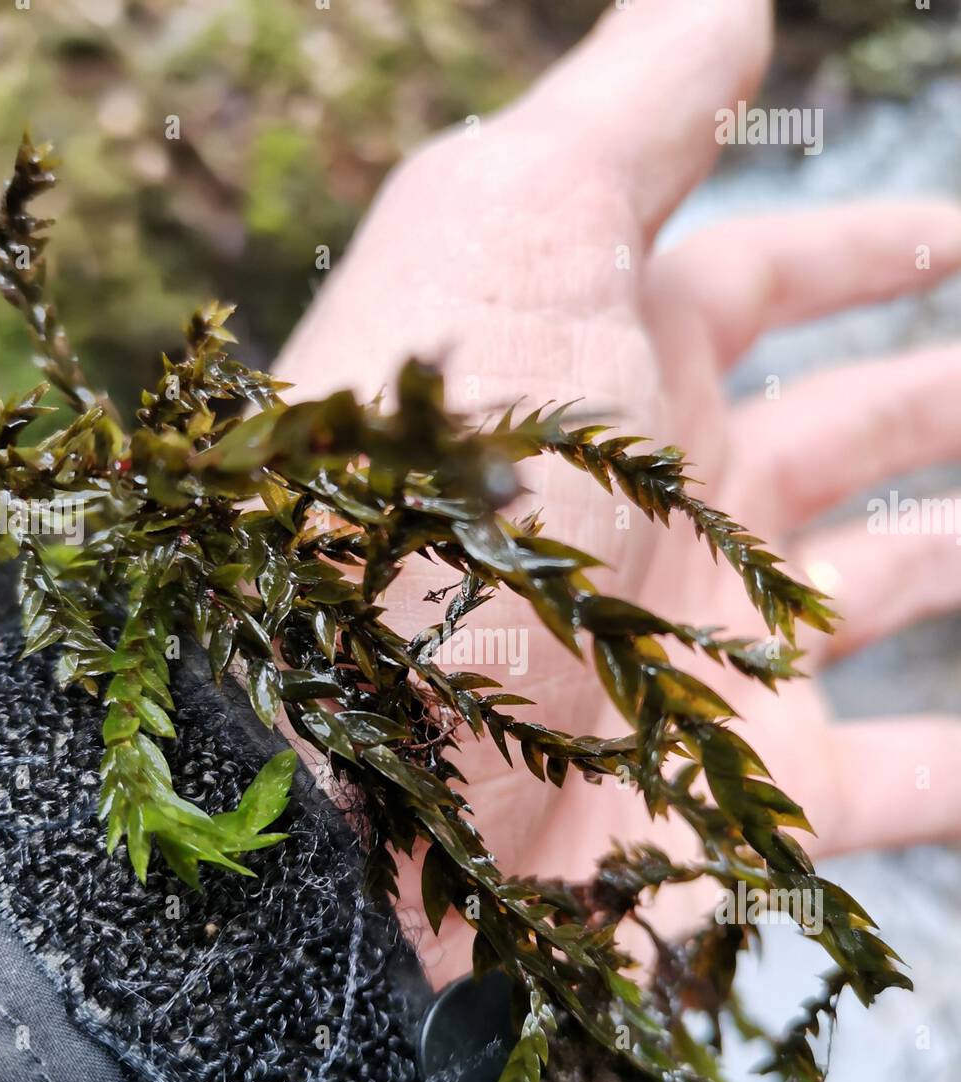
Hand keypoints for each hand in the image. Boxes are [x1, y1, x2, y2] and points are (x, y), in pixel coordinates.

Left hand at [275, 0, 960, 985]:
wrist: (339, 775)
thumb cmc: (416, 486)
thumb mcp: (511, 238)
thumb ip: (627, 113)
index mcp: (612, 378)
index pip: (757, 285)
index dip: (863, 251)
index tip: (958, 237)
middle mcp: (664, 514)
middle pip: (840, 434)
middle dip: (945, 396)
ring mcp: (712, 664)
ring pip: (886, 596)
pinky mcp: (749, 810)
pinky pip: (912, 789)